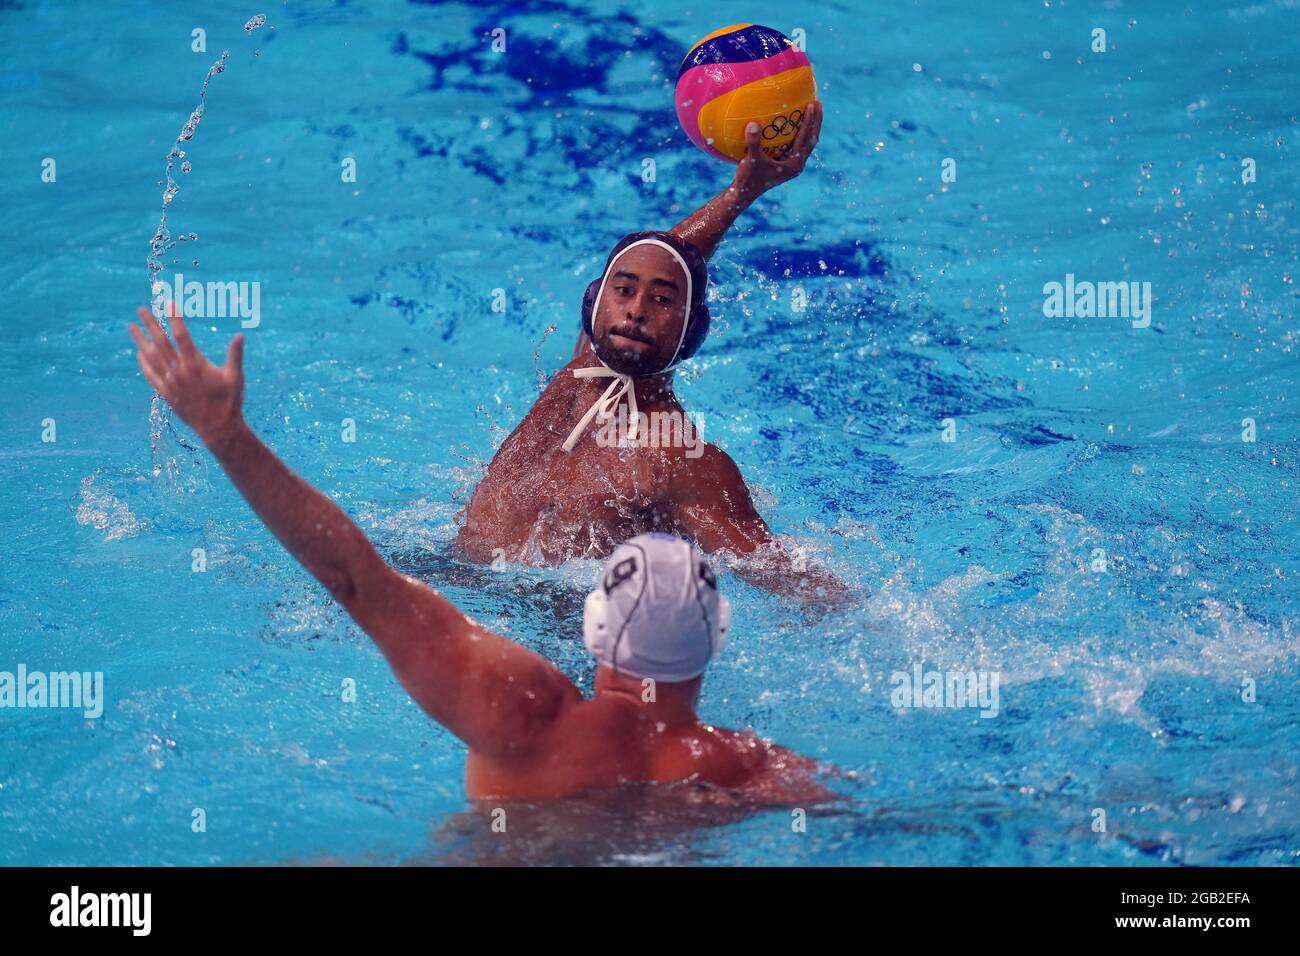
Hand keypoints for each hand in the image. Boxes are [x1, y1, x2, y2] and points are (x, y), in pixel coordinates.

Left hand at [129, 304, 245, 444]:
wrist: (218, 427)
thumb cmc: (230, 400)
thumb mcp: (236, 376)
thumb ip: (235, 354)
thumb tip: (240, 335)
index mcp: (196, 364)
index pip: (182, 336)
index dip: (175, 318)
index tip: (168, 303)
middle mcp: (180, 371)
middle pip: (161, 343)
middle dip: (151, 324)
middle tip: (141, 309)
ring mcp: (170, 383)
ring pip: (151, 357)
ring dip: (141, 341)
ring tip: (132, 327)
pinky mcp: (166, 394)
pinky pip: (150, 375)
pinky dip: (143, 363)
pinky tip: (139, 353)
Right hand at [733, 99, 822, 198]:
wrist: (744, 194)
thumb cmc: (748, 178)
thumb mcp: (751, 160)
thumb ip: (753, 142)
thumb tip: (753, 124)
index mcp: (794, 164)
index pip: (805, 139)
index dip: (809, 121)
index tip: (812, 105)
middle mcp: (797, 164)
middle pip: (812, 139)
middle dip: (816, 121)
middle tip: (819, 102)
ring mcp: (792, 163)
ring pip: (806, 142)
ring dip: (810, 126)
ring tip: (812, 109)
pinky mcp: (786, 162)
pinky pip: (796, 143)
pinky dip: (798, 131)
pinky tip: (793, 121)